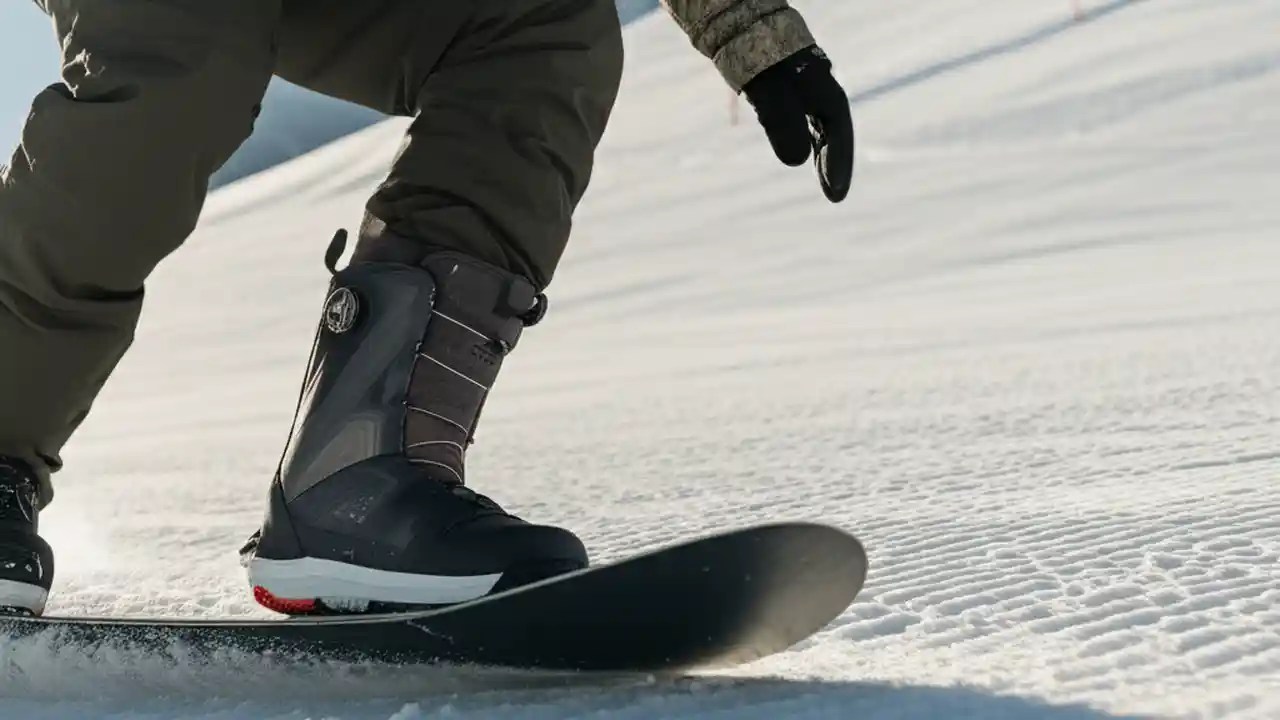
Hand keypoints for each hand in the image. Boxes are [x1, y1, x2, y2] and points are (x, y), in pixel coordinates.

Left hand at [743, 46, 853, 202]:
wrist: (740, 22)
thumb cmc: (755, 56)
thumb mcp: (767, 92)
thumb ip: (781, 123)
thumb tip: (795, 162)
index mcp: (821, 88)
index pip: (837, 132)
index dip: (837, 163)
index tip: (834, 194)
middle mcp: (820, 87)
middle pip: (834, 131)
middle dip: (834, 163)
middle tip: (834, 196)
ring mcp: (807, 87)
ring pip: (822, 125)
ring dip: (824, 154)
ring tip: (826, 183)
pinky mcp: (791, 86)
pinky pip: (809, 118)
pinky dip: (810, 139)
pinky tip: (806, 153)